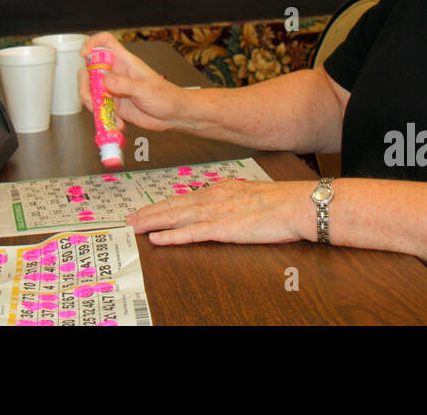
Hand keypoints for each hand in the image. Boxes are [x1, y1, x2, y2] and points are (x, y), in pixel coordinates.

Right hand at [77, 32, 185, 132]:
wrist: (173, 115)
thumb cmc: (166, 97)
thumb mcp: (146, 90)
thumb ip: (125, 85)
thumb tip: (105, 80)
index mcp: (125, 63)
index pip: (106, 43)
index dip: (92, 44)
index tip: (83, 55)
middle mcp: (117, 74)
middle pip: (90, 70)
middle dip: (86, 86)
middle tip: (93, 101)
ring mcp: (114, 89)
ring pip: (92, 91)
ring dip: (93, 106)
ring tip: (105, 117)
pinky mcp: (115, 105)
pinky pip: (100, 108)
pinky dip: (103, 118)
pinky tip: (118, 124)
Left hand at [127, 179, 314, 245]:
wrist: (296, 204)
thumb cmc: (280, 202)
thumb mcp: (249, 193)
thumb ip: (231, 198)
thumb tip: (219, 202)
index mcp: (220, 189)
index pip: (184, 198)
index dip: (163, 205)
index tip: (147, 210)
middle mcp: (214, 197)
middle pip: (174, 206)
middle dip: (150, 213)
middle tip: (130, 220)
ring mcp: (217, 212)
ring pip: (177, 217)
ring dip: (153, 223)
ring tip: (135, 227)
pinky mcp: (223, 228)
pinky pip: (192, 233)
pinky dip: (172, 236)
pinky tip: (158, 238)